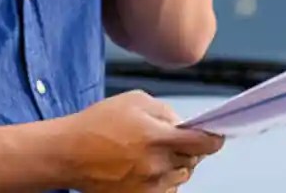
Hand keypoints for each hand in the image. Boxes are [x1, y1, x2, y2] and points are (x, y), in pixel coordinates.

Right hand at [62, 90, 223, 192]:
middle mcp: (156, 165)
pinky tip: (147, 169)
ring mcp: (148, 186)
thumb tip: (184, 125)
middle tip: (172, 140)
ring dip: (176, 165)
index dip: (214, 139)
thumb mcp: (135, 101)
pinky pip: (165, 190)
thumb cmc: (98, 123)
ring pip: (181, 177)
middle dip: (189, 149)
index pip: (203, 144)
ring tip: (154, 154)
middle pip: (193, 161)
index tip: (217, 136)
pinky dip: (163, 180)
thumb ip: (166, 112)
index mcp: (158, 138)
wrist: (68, 153)